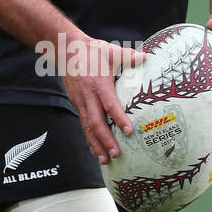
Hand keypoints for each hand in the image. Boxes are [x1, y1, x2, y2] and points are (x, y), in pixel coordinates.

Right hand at [60, 36, 145, 164]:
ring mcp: (81, 102)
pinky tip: (95, 150)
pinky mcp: (77, 104)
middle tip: (116, 154)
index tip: (128, 131)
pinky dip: (89, 139)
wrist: (67, 51)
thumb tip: (145, 56)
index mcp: (99, 85)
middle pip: (96, 123)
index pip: (109, 105)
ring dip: (96, 144)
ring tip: (105, 160)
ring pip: (87, 128)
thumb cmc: (91, 51)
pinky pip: (83, 125)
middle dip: (105, 140)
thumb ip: (127, 56)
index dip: (119, 119)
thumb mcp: (110, 51)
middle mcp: (88, 96)